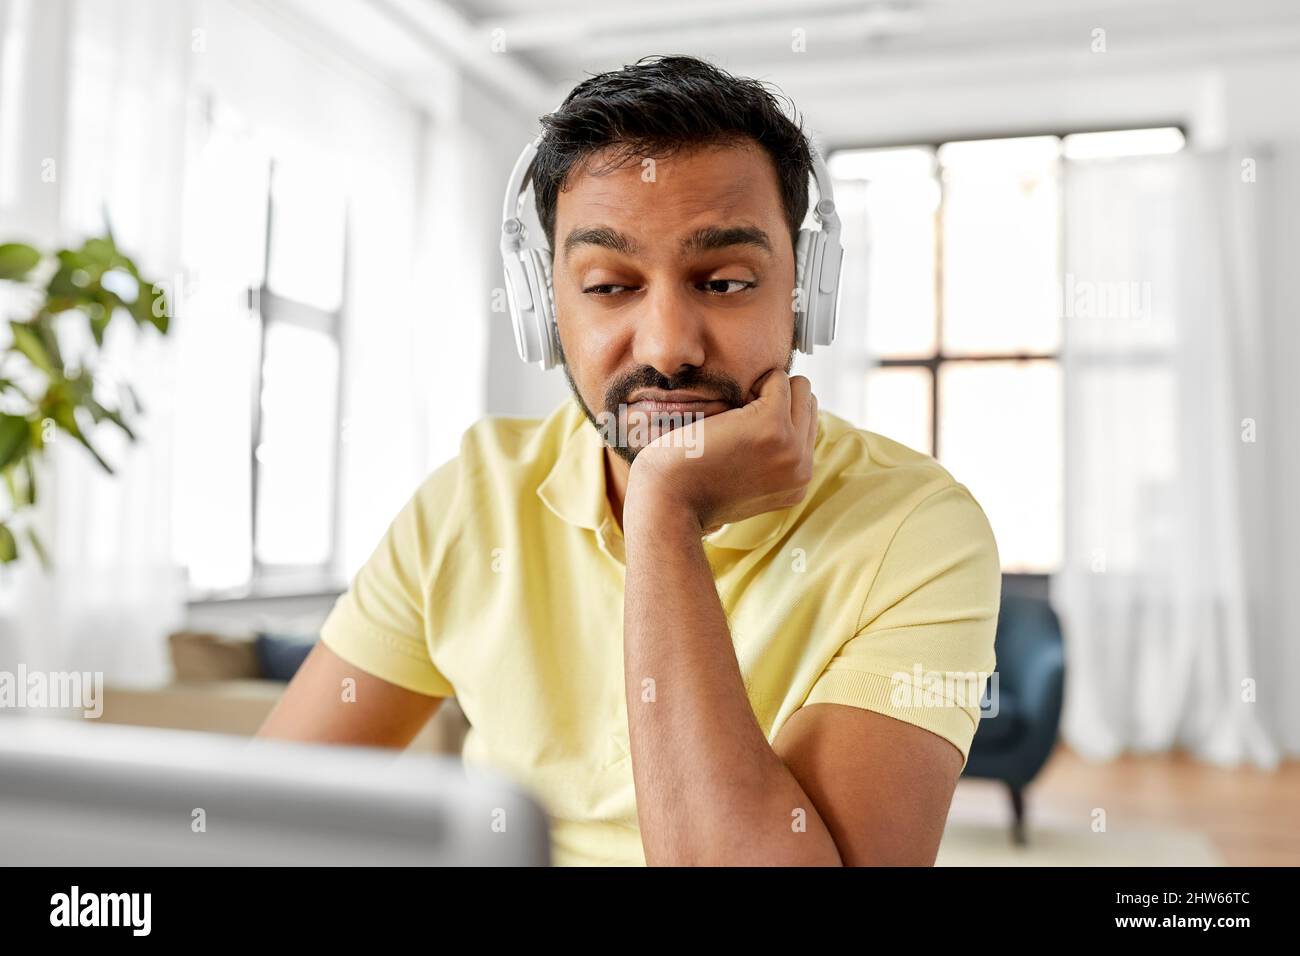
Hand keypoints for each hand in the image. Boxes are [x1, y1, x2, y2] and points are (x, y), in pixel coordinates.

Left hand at [626, 369, 818, 535]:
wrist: (666, 500)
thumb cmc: (689, 488)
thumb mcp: (740, 483)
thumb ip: (767, 462)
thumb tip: (776, 427)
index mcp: (797, 484)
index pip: (807, 428)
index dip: (776, 415)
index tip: (741, 430)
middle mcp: (802, 469)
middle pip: (808, 403)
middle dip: (775, 398)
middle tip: (736, 418)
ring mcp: (792, 448)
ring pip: (800, 387)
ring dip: (766, 389)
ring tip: (733, 415)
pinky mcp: (773, 425)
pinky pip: (777, 380)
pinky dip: (752, 382)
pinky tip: (727, 409)